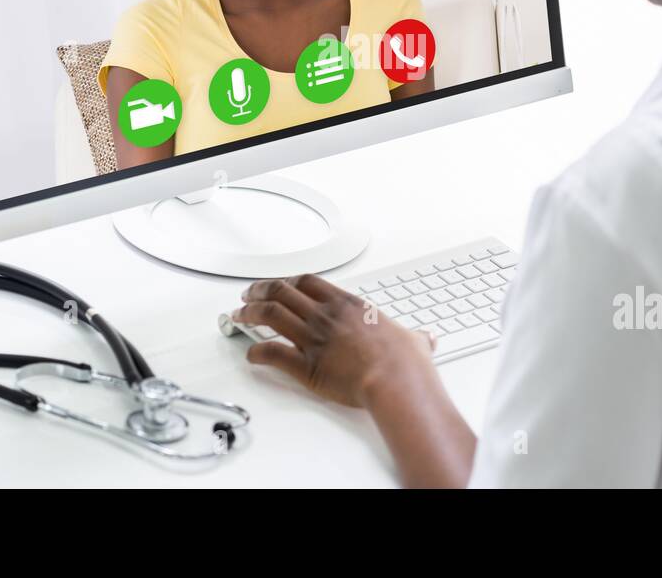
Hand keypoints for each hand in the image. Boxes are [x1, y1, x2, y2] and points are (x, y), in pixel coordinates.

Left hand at [233, 274, 437, 408]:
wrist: (396, 379)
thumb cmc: (404, 361)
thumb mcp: (413, 340)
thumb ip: (414, 338)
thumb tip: (423, 340)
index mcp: (347, 304)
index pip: (308, 282)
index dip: (288, 281)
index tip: (279, 284)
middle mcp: (326, 315)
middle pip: (282, 292)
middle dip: (260, 291)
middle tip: (248, 294)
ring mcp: (313, 338)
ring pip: (270, 315)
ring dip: (249, 313)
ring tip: (238, 315)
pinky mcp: (305, 365)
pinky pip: (272, 353)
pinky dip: (256, 352)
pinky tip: (250, 355)